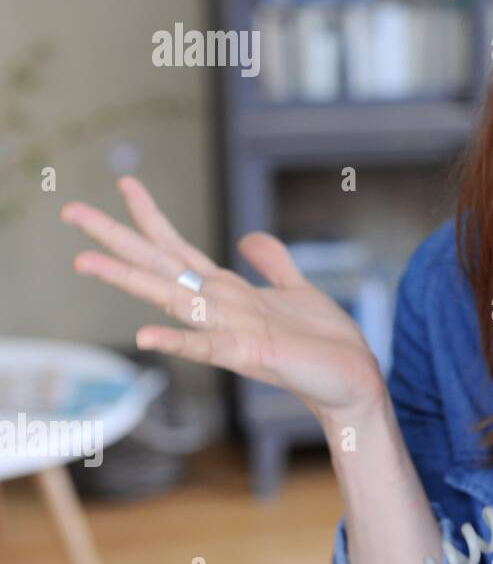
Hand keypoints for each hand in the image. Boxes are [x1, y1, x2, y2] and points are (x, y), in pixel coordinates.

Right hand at [60, 176, 384, 420]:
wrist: (351, 380)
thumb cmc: (321, 342)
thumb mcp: (297, 289)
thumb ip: (271, 263)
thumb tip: (248, 238)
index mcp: (227, 291)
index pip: (178, 248)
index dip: (151, 216)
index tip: (124, 183)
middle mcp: (220, 308)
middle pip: (159, 266)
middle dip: (116, 239)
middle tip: (70, 210)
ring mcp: (230, 331)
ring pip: (172, 299)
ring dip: (130, 280)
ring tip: (85, 261)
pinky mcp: (250, 355)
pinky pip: (207, 347)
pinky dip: (177, 340)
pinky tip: (145, 335)